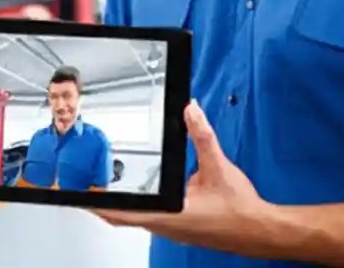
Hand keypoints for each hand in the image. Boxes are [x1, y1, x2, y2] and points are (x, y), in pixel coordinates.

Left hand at [90, 101, 275, 253]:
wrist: (260, 230)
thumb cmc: (241, 209)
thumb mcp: (218, 166)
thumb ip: (203, 137)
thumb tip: (191, 112)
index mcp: (171, 214)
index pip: (124, 213)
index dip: (100, 205)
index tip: (83, 197)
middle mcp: (167, 226)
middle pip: (124, 218)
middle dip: (104, 205)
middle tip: (87, 190)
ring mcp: (173, 231)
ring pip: (138, 220)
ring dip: (121, 207)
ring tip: (105, 191)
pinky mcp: (181, 229)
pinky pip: (152, 220)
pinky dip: (138, 209)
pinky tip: (142, 197)